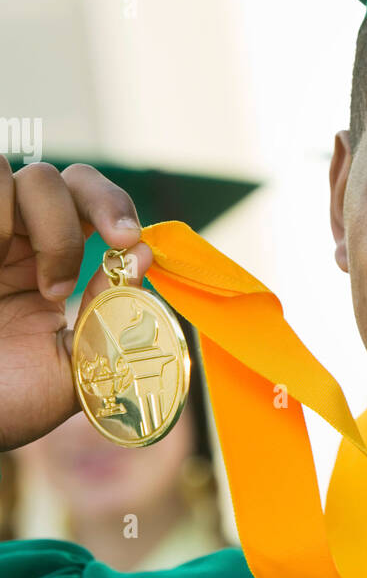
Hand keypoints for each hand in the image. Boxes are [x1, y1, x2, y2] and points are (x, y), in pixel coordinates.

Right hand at [0, 160, 152, 450]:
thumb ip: (111, 313)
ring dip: (45, 226)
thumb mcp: (77, 366)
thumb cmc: (9, 403)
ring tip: (37, 287)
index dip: (113, 205)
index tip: (128, 241)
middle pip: (55, 177)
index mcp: (44, 263)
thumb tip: (143, 256)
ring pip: (17, 174)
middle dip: (93, 202)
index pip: (83, 200)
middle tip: (109, 245)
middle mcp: (8, 241)